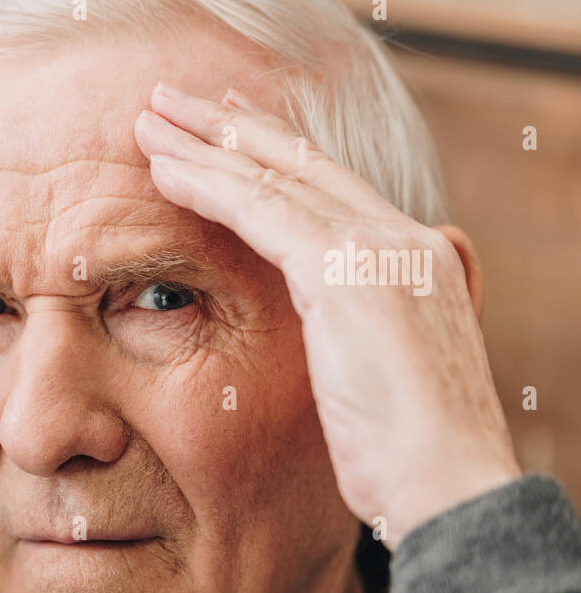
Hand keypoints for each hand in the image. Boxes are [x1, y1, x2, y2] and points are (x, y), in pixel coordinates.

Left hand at [134, 81, 519, 548]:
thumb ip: (364, 338)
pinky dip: (208, 186)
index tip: (223, 132)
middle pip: (300, 164)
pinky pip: (261, 211)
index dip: (271, 154)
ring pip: (273, 176)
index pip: (331, 188)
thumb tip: (338, 337)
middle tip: (170, 102)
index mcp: (417, 261)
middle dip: (229, 128)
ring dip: (203, 146)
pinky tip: (162, 172)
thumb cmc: (410, 461)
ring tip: (146, 121)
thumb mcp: (388, 383)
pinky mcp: (347, 272)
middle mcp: (405, 240)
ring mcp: (381, 249)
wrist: (447, 490)